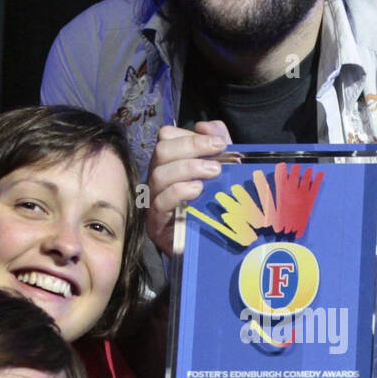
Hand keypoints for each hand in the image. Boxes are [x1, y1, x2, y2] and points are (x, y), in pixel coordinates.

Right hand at [147, 120, 232, 255]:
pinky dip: (179, 191)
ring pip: (159, 175)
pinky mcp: (156, 225)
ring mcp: (154, 202)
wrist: (212, 250)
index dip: (191, 136)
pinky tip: (198, 190)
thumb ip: (217, 143)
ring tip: (214, 172)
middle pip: (162, 152)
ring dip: (188, 168)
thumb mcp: (222, 170)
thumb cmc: (214, 209)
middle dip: (191, 147)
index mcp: (172, 164)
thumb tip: (206, 126)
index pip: (167, 138)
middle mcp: (158, 180)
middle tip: (219, 152)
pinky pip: (160, 202)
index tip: (219, 143)